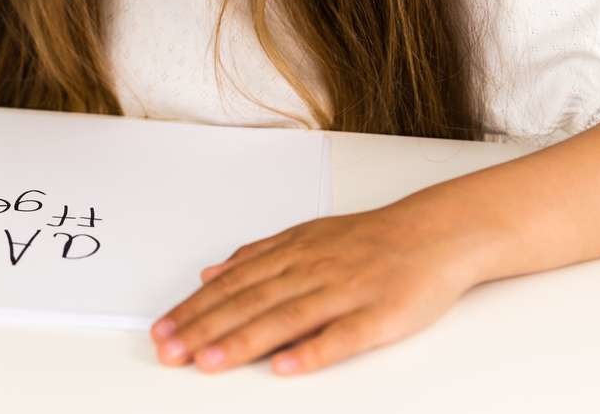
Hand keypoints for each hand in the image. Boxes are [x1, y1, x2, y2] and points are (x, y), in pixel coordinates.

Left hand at [150, 200, 496, 374]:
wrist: (437, 233)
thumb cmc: (371, 239)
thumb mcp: (306, 236)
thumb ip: (257, 256)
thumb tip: (210, 273)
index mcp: (292, 252)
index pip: (232, 285)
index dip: (195, 309)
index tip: (163, 330)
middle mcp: (312, 269)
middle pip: (249, 302)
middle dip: (204, 329)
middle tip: (169, 352)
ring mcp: (344, 292)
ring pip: (285, 318)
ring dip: (243, 341)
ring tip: (208, 363)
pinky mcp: (379, 316)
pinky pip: (341, 337)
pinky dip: (311, 351)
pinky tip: (284, 368)